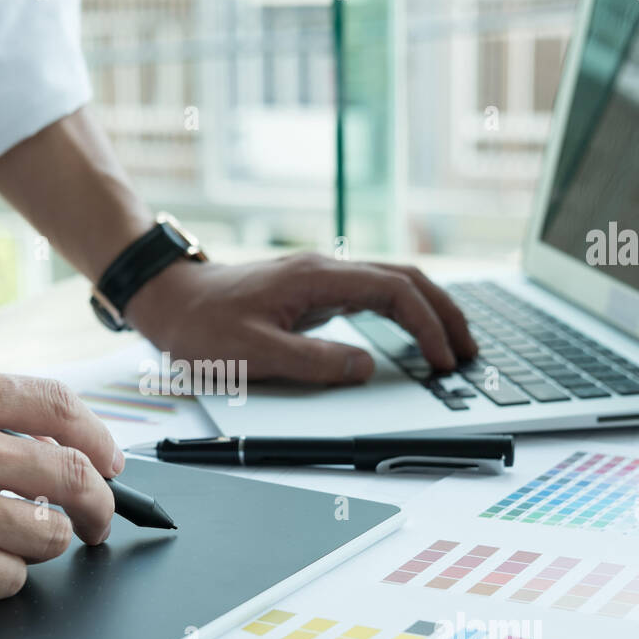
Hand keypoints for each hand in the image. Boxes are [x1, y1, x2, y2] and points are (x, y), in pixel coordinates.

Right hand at [0, 368, 123, 615]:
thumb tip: (50, 441)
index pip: (62, 406)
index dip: (102, 439)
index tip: (113, 463)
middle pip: (76, 474)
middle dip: (99, 506)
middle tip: (94, 523)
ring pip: (49, 534)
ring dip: (40, 546)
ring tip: (8, 546)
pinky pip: (10, 579)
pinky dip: (0, 579)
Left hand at [125, 254, 477, 384]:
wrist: (168, 298)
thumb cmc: (201, 325)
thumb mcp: (253, 352)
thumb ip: (313, 362)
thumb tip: (367, 368)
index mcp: (317, 278)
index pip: (394, 292)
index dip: (428, 325)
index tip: (445, 360)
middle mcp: (325, 270)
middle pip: (406, 279)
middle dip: (445, 313)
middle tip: (471, 351)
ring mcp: (321, 279)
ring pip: (392, 284)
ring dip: (428, 311)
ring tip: (452, 346)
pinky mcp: (313, 292)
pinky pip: (372, 296)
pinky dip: (402, 313)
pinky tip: (410, 336)